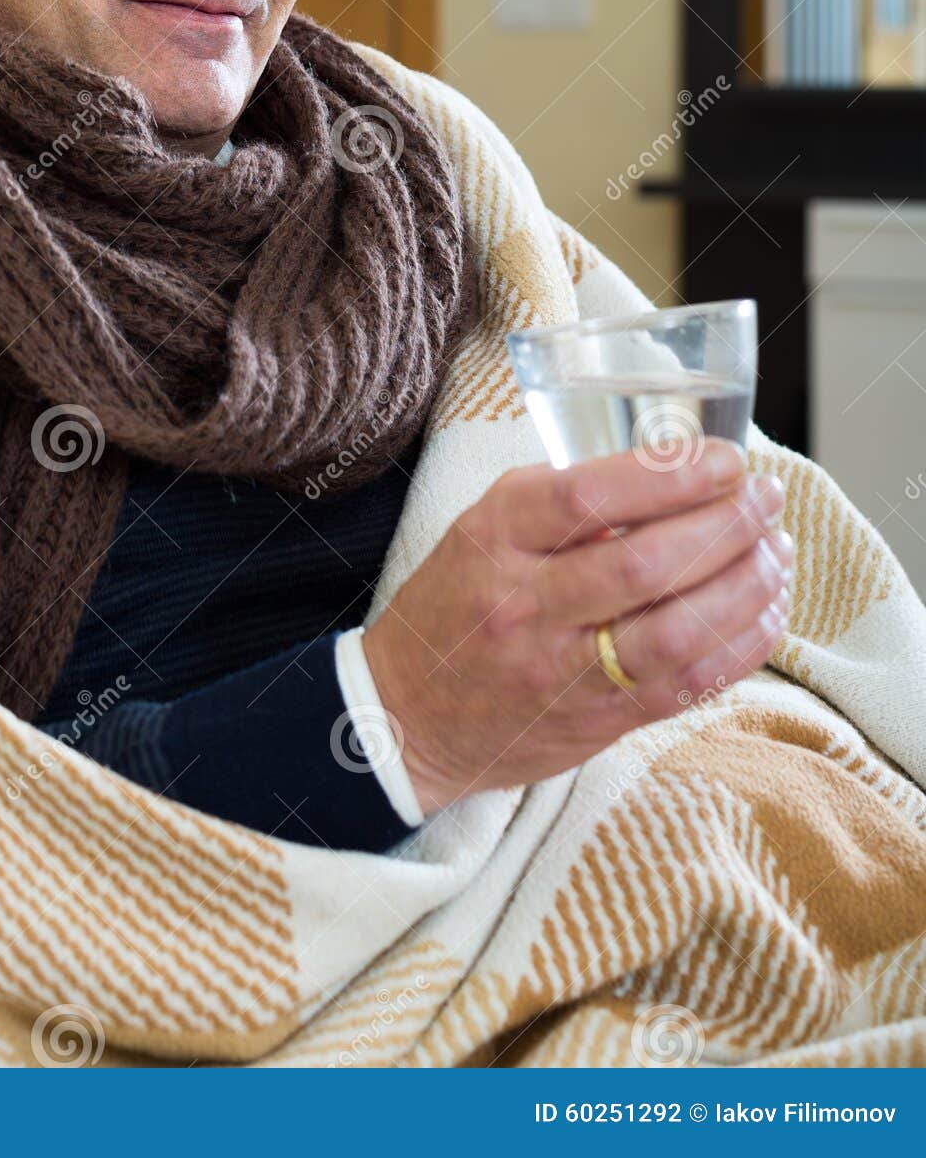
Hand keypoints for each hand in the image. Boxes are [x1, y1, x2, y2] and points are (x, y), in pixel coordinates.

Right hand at [361, 436, 790, 815]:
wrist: (404, 716)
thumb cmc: (451, 609)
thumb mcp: (480, 531)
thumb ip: (558, 504)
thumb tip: (664, 475)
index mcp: (492, 540)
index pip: (588, 497)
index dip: (670, 475)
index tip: (725, 459)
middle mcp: (526, 606)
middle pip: (646, 563)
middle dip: (726, 524)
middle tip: (766, 497)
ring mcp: (562, 671)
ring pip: (676, 629)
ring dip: (745, 585)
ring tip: (776, 550)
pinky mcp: (596, 722)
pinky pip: (686, 685)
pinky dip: (739, 645)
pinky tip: (764, 611)